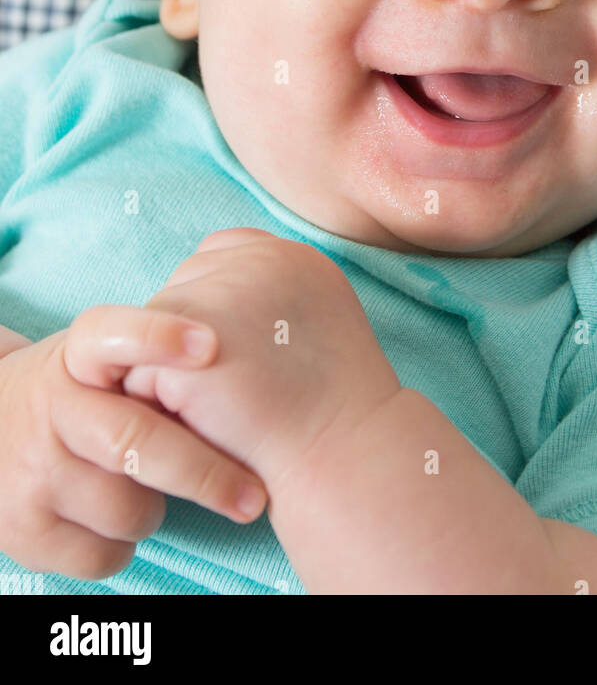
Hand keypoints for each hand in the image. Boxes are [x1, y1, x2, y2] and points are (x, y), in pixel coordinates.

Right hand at [0, 307, 268, 579]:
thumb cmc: (80, 395)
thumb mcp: (101, 362)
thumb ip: (152, 362)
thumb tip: (253, 356)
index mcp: (74, 357)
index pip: (109, 335)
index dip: (157, 337)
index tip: (212, 344)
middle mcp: (49, 410)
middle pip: (135, 442)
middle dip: (204, 472)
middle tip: (253, 495)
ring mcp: (31, 473)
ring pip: (128, 509)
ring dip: (155, 508)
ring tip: (145, 487)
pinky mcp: (23, 532)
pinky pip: (106, 554)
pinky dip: (125, 544)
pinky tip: (112, 518)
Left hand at [121, 228, 400, 494]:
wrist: (343, 455)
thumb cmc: (327, 411)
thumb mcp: (315, 329)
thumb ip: (266, 299)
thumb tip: (192, 309)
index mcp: (291, 256)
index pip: (217, 257)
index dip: (217, 313)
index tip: (244, 358)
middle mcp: (255, 261)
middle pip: (180, 291)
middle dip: (188, 343)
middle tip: (239, 390)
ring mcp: (219, 294)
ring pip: (151, 333)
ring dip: (171, 374)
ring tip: (224, 409)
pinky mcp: (182, 341)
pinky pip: (138, 376)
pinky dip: (160, 408)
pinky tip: (204, 426)